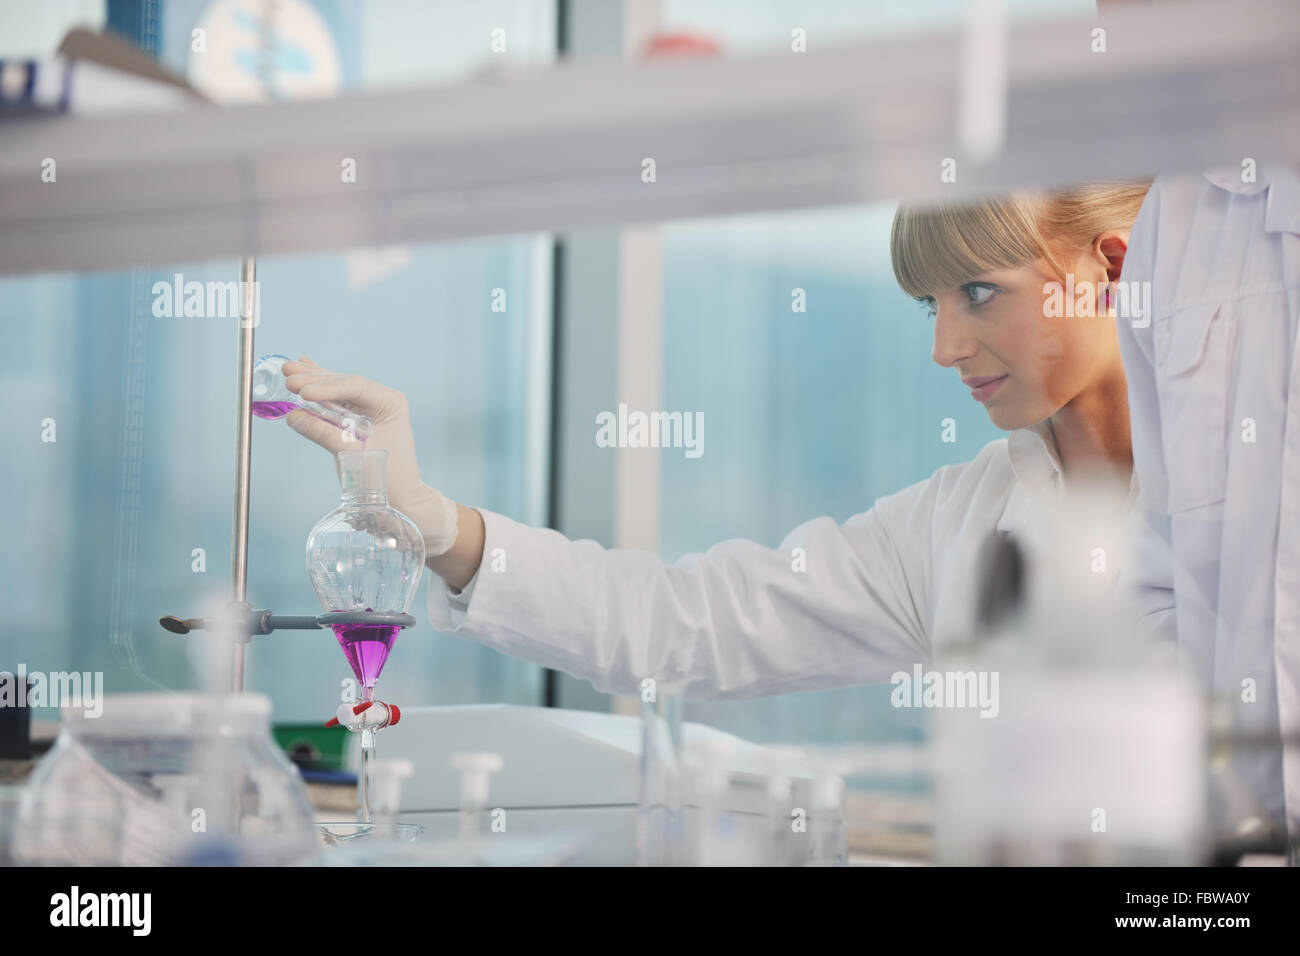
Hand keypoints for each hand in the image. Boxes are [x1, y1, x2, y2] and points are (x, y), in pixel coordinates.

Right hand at [281, 356, 459, 556]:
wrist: (399, 498)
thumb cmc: (385, 477)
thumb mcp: (353, 454)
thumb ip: (324, 433)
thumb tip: (293, 416)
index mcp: (390, 403)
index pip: (355, 386)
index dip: (327, 387)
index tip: (303, 392)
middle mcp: (380, 400)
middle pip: (343, 384)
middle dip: (314, 380)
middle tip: (288, 376)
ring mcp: (369, 408)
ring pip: (336, 390)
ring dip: (312, 381)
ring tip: (288, 370)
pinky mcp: (356, 418)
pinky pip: (335, 400)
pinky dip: (318, 390)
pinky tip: (304, 368)